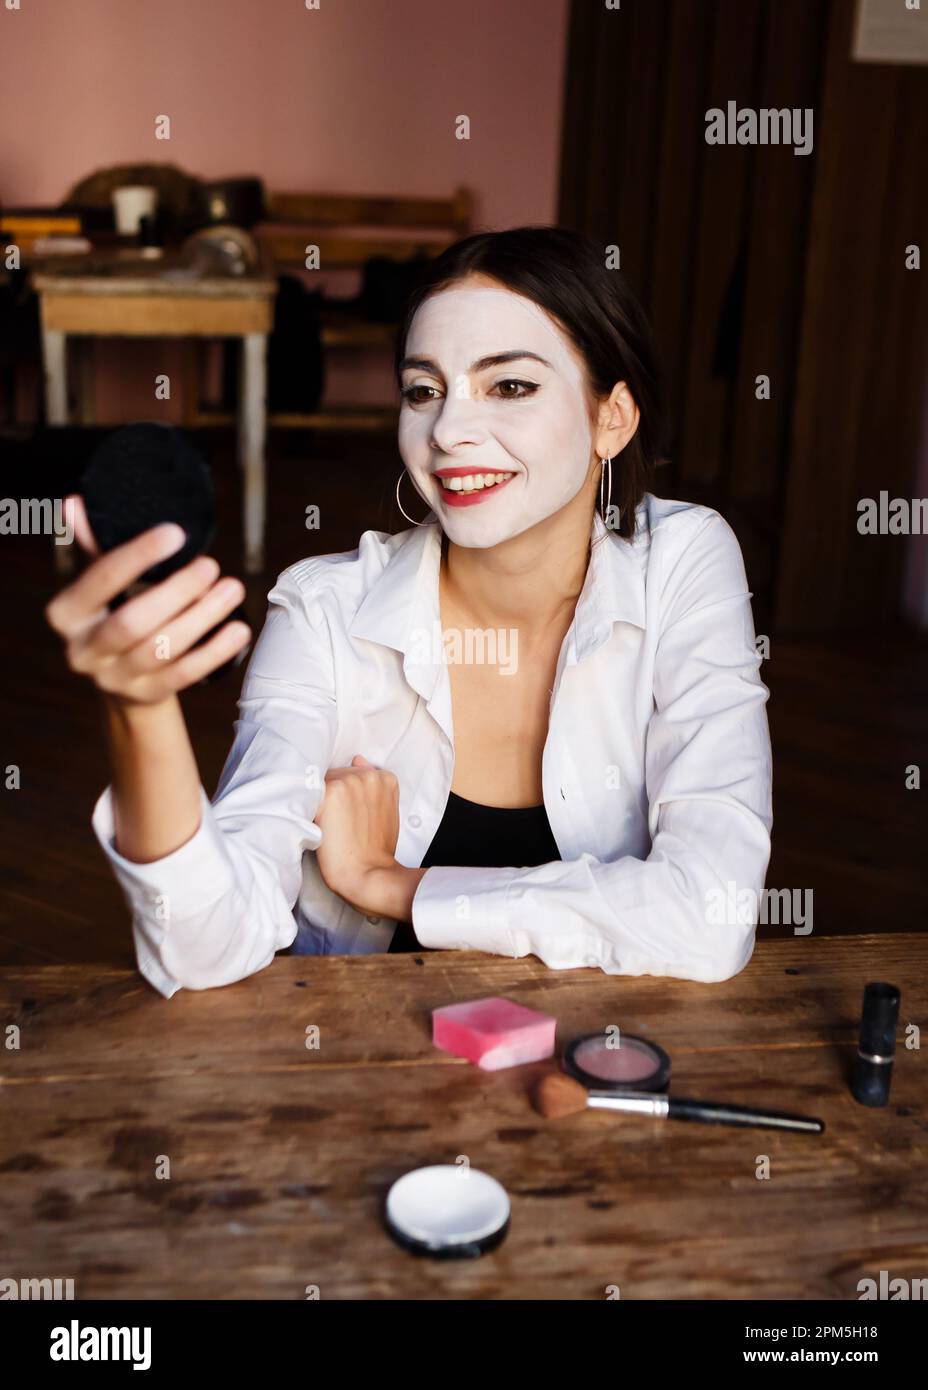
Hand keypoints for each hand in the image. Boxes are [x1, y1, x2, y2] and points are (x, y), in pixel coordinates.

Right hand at [44, 495, 251, 705]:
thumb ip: (95, 546)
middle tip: (211, 565)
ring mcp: (114, 679)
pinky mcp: (147, 695)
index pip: (99, 580)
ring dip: (202, 617)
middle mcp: (84, 651)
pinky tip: (239, 629)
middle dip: (176, 592)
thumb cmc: (114, 613)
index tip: (175, 534)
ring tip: (232, 589)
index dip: (137, 556)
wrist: (120, 676)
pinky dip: (214, 651)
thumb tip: (74, 504)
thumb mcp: (101, 585)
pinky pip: (185, 674)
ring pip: (162, 649)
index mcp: (66, 614)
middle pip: (132, 622)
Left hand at [313, 754, 426, 917]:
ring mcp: (349, 781)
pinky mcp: (330, 793)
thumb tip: (358, 758)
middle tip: (341, 825)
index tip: (348, 816)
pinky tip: (317, 825)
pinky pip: (308, 793)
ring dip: (320, 801)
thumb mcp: (383, 812)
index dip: (347, 797)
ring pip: (321, 783)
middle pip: (336, 775)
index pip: (353, 774)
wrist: (368, 874)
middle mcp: (368, 774)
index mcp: (385, 778)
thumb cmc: (375, 850)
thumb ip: (372, 785)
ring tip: (331, 827)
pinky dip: (308, 808)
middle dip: (335, 796)